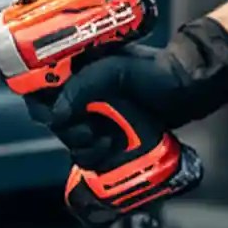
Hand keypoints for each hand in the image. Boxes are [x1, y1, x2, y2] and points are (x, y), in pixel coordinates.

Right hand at [24, 17, 227, 169]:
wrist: (189, 91)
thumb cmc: (156, 72)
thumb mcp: (115, 70)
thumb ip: (82, 87)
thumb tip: (58, 115)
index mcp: (76, 70)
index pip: (38, 89)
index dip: (42, 106)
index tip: (56, 118)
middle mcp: (80, 93)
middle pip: (52, 120)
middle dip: (69, 131)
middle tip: (90, 131)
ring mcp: (94, 115)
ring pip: (69, 140)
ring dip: (83, 146)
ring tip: (107, 141)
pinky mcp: (107, 135)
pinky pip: (87, 153)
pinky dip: (94, 157)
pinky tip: (110, 150)